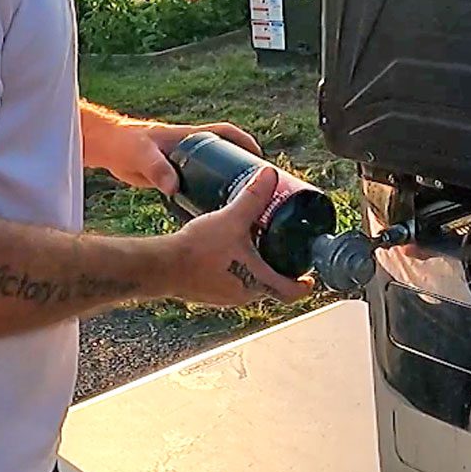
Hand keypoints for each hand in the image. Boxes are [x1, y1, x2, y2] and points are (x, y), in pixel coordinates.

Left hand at [100, 119, 261, 195]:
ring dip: (229, 183)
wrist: (107, 148)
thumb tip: (173, 187)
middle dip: (245, 167)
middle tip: (258, 188)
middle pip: (227, 154)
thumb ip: (157, 169)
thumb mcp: (142, 155)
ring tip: (243, 203)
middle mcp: (192, 149)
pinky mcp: (176, 177)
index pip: (226, 133)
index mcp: (190, 136)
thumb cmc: (124, 143)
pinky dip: (210, 194)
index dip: (245, 141)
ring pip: (215, 171)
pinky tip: (213, 211)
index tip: (260, 157)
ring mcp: (185, 163)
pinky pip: (200, 184)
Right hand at [166, 167, 313, 306]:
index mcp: (257, 282)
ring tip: (258, 246)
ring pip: (251, 285)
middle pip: (272, 286)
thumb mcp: (231, 218)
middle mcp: (244, 295)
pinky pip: (231, 282)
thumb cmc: (196, 249)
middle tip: (283, 250)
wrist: (161, 265)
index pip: (292, 292)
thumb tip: (270, 174)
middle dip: (280, 269)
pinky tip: (230, 251)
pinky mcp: (209, 293)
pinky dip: (237, 270)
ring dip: (258, 269)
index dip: (304, 284)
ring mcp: (225, 296)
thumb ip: (252, 197)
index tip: (309, 276)